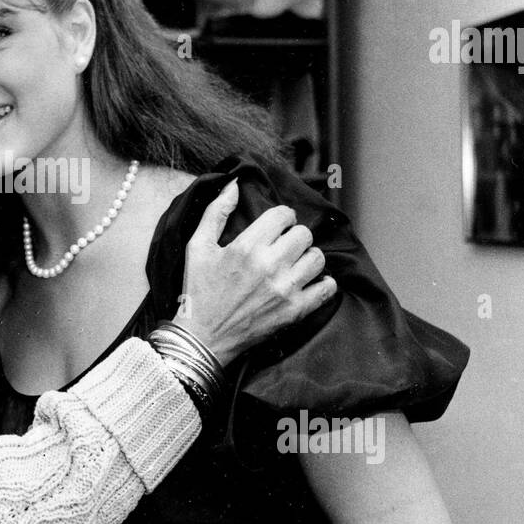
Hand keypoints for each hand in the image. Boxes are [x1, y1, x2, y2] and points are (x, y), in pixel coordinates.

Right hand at [173, 181, 336, 366]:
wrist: (202, 338)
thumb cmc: (198, 291)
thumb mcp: (197, 246)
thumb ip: (215, 212)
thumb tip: (234, 185)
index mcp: (246, 247)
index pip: (283, 215)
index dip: (281, 217)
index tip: (276, 226)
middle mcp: (269, 265)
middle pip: (304, 234)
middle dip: (294, 236)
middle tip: (284, 246)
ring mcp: (285, 290)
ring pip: (317, 258)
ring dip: (308, 258)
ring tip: (295, 264)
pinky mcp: (294, 311)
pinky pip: (326, 289)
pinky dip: (323, 283)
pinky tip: (308, 282)